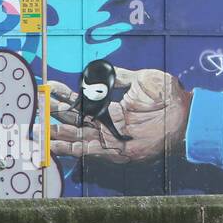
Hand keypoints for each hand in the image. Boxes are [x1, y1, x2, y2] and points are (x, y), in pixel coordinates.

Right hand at [48, 67, 190, 163]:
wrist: (185, 113)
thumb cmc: (169, 95)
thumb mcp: (141, 79)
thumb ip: (119, 77)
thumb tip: (98, 71)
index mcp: (113, 106)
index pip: (83, 102)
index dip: (65, 96)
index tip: (48, 87)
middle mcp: (109, 124)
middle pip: (75, 121)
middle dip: (55, 114)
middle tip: (37, 106)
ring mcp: (111, 138)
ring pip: (77, 137)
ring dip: (57, 134)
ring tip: (37, 128)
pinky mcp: (116, 150)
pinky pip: (89, 151)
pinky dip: (70, 150)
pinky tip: (53, 146)